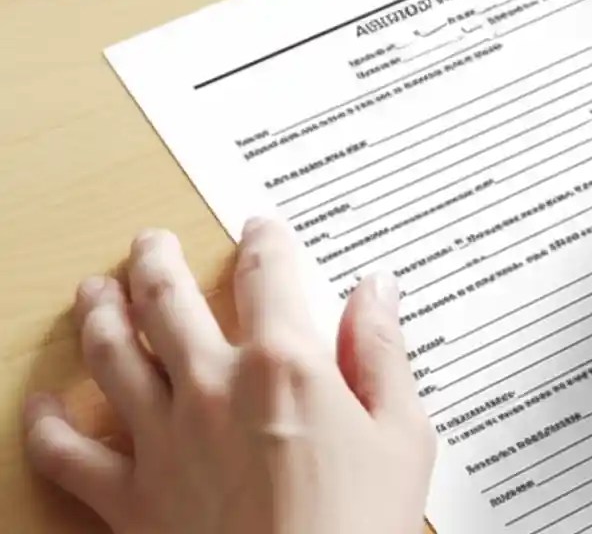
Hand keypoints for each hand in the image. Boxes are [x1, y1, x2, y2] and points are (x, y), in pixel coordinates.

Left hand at [23, 219, 433, 533]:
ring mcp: (163, 440)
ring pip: (110, 354)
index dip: (264, 242)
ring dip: (99, 313)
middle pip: (167, 300)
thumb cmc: (360, 528)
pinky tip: (43, 406)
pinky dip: (47, 425)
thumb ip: (383, 354)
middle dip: (156, 260)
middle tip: (151, 243)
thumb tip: (376, 291)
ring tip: (96, 292)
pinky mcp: (129, 497)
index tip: (260, 231)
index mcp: (285, 366)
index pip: (268, 275)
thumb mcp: (403, 436)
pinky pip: (65, 453)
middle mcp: (213, 388)